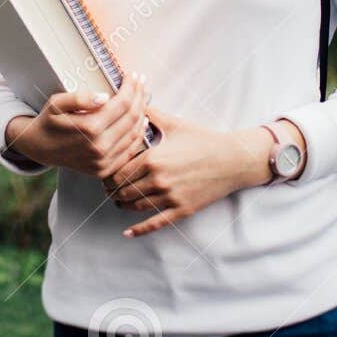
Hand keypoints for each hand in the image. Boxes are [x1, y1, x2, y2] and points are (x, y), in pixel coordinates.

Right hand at [4, 73, 152, 178]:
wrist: (40, 148)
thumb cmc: (49, 121)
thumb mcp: (56, 103)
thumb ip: (79, 98)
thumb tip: (104, 97)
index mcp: (89, 128)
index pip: (122, 104)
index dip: (130, 88)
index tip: (133, 75)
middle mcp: (100, 148)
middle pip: (132, 117)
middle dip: (140, 96)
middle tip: (142, 82)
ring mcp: (104, 162)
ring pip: (134, 133)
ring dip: (142, 112)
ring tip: (143, 96)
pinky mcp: (106, 170)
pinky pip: (130, 150)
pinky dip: (139, 133)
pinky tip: (142, 119)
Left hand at [102, 108, 271, 237]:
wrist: (233, 159)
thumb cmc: (203, 139)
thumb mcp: (174, 124)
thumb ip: (150, 114)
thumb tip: (134, 102)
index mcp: (152, 158)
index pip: (118, 171)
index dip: (107, 174)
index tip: (104, 173)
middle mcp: (157, 180)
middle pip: (123, 190)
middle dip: (112, 190)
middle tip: (107, 188)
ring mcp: (169, 197)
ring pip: (135, 206)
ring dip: (122, 205)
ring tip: (118, 201)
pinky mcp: (181, 210)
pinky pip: (155, 223)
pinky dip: (138, 230)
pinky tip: (128, 233)